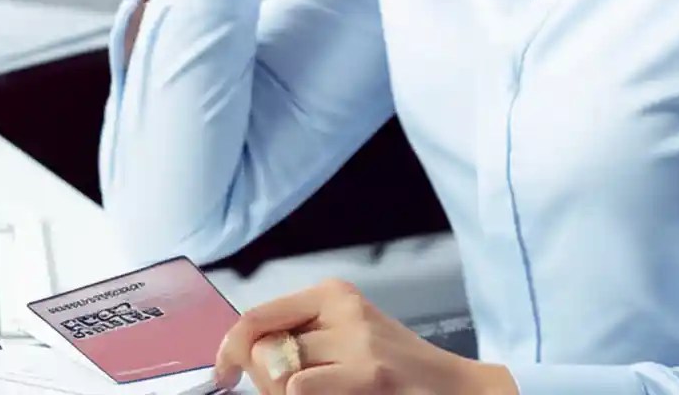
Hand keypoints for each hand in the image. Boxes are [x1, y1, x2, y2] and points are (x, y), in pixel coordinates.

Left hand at [213, 279, 517, 394]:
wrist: (455, 389)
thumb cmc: (395, 369)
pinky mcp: (369, 372)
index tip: (223, 375)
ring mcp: (357, 341)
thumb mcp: (345, 336)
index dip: (230, 350)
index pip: (257, 317)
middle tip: (291, 393)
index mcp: (332, 294)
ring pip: (281, 376)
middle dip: (265, 382)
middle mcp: (342, 308)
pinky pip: (301, 388)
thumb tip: (241, 356)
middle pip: (264, 351)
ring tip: (323, 394)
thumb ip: (299, 336)